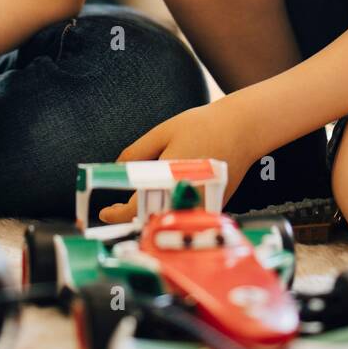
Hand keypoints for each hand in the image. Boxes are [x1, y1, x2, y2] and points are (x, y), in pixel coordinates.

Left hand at [99, 95, 257, 223]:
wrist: (243, 129)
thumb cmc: (202, 126)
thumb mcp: (162, 133)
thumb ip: (137, 153)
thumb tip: (117, 171)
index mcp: (168, 179)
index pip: (136, 208)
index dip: (116, 214)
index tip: (104, 212)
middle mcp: (185, 197)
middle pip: (151, 220)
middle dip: (132, 219)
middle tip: (115, 211)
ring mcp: (201, 204)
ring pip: (169, 221)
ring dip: (151, 218)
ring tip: (135, 208)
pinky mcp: (214, 205)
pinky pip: (186, 216)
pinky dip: (171, 213)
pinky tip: (162, 202)